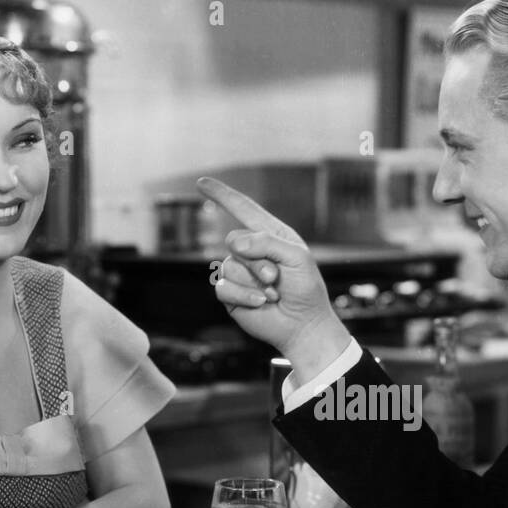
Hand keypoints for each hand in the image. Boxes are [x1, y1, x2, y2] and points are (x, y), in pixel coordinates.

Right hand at [196, 176, 350, 379]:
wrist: (303, 325)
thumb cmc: (306, 289)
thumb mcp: (297, 258)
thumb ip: (267, 242)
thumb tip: (234, 243)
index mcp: (270, 235)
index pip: (243, 209)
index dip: (222, 196)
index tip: (201, 183)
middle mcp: (252, 251)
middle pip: (234, 241)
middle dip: (257, 262)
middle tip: (276, 278)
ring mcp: (239, 273)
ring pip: (228, 266)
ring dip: (253, 282)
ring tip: (273, 294)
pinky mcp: (231, 294)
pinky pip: (223, 287)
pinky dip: (244, 296)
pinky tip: (260, 303)